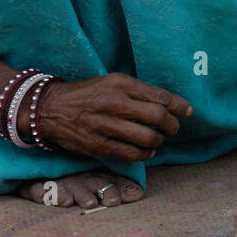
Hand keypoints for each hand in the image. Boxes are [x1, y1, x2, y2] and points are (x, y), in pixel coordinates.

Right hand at [30, 73, 192, 162]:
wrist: (49, 108)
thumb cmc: (87, 93)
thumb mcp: (112, 82)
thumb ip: (138, 91)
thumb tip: (170, 104)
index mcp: (120, 83)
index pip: (159, 96)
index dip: (179, 106)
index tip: (187, 111)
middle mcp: (113, 102)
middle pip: (157, 117)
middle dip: (172, 125)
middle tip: (173, 128)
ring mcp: (105, 125)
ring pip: (147, 137)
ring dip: (159, 141)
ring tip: (159, 139)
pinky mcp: (98, 145)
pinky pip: (131, 154)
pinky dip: (145, 154)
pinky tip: (147, 151)